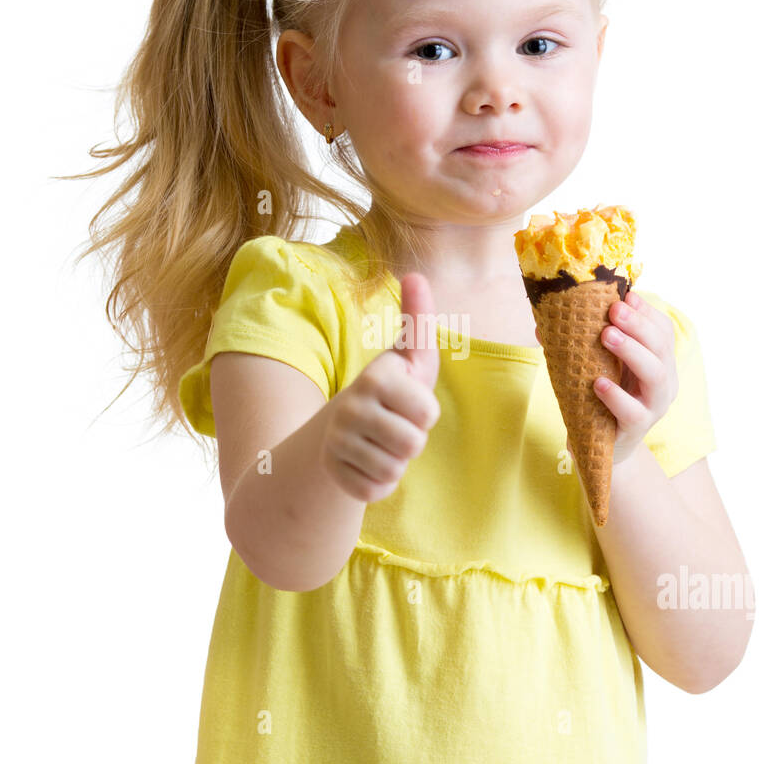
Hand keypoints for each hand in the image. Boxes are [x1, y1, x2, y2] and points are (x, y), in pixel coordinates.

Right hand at [321, 273, 440, 501]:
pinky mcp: (335, 475)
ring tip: (380, 443)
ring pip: (394, 470)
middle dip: (412, 439)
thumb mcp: (406, 355)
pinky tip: (367, 463)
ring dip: (395, 460)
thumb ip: (416, 318)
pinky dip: (378, 482)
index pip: (428, 413)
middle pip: (413, 444)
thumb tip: (415, 273)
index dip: (424, 412)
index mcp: (375, 379)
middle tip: (393, 425)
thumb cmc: (388, 389)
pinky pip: (376, 490)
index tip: (406, 401)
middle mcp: (351, 409)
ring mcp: (338, 444)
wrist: (340, 428)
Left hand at [593, 290, 678, 464]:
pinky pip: (632, 412)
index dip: (647, 312)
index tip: (626, 295)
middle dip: (639, 324)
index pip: (662, 330)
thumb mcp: (596, 366)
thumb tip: (543, 323)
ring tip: (606, 335)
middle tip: (614, 310)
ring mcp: (654, 406)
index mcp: (658, 361)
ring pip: (655, 375)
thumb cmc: (599, 399)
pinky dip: (616, 396)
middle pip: (662, 347)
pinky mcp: (637, 429)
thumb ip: (580, 344)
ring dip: (632, 350)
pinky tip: (598, 384)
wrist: (600, 448)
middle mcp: (663, 381)